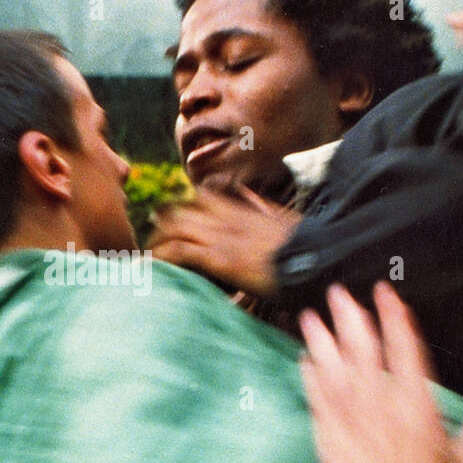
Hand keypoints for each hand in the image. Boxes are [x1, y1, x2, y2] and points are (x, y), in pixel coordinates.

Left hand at [147, 185, 299, 297]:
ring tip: (146, 255)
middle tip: (151, 237)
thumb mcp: (283, 219)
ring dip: (156, 242)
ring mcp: (222, 236)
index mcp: (242, 209)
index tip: (171, 214)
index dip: (184, 205)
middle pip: (182, 210)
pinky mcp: (220, 257)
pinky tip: (152, 267)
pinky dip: (162, 258)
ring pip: (175, 228)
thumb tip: (253, 197)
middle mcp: (227, 218)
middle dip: (161, 222)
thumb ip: (263, 207)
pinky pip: (181, 251)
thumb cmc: (305, 244)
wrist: (316, 256)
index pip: (204, 195)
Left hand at [297, 282, 462, 462]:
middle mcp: (381, 407)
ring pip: (332, 371)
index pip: (405, 349)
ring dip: (321, 342)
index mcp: (418, 406)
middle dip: (350, 318)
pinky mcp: (330, 442)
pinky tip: (303, 363)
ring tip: (309, 317)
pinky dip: (309, 380)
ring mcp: (351, 423)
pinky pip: (316, 402)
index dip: (394, 317)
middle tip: (338, 294)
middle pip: (362, 351)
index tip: (384, 293)